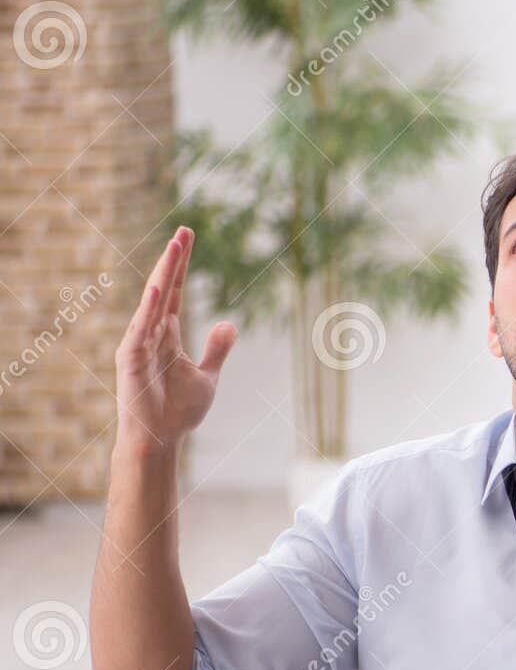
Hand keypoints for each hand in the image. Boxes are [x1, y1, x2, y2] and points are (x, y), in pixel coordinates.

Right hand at [114, 227, 235, 457]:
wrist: (161, 439)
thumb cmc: (179, 411)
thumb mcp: (208, 376)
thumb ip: (217, 350)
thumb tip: (230, 323)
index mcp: (166, 334)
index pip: (174, 291)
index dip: (181, 265)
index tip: (188, 237)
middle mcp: (150, 332)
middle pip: (162, 287)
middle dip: (174, 260)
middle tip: (185, 230)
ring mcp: (139, 343)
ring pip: (152, 301)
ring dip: (163, 274)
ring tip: (175, 247)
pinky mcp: (131, 359)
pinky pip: (140, 328)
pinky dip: (148, 308)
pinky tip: (157, 286)